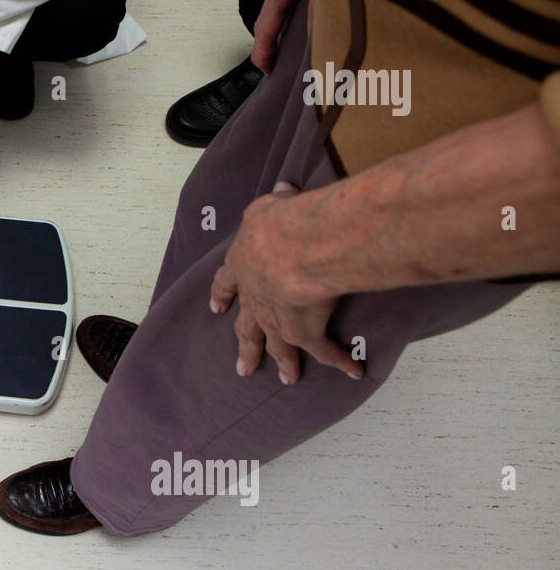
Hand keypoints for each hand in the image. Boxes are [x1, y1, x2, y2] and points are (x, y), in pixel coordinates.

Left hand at [209, 182, 364, 383]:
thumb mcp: (272, 205)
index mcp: (243, 265)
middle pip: (247, 328)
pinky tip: (354, 372)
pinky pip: (325, 351)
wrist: (296, 246)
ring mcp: (277, 318)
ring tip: (287, 380)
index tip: (215, 308)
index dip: (222, 296)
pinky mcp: (304, 332)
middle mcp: (256, 297)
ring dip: (284, 363)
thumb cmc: (283, 221)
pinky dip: (341, 361)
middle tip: (243, 367)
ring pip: (278, 347)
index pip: (226, 282)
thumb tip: (284, 190)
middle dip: (246, 347)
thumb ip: (277, 202)